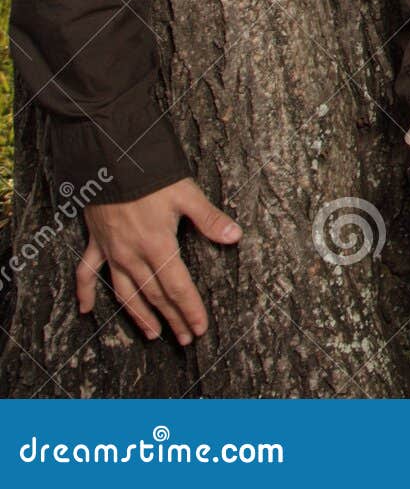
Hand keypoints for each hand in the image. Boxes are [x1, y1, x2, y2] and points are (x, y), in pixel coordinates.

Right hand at [77, 178, 242, 343]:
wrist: (110, 160)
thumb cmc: (151, 176)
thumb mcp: (186, 194)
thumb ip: (209, 218)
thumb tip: (235, 236)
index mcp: (158, 245)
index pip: (178, 286)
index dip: (189, 309)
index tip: (199, 328)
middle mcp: (133, 255)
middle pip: (155, 295)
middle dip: (172, 318)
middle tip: (185, 339)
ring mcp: (112, 251)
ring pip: (125, 292)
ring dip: (139, 315)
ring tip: (153, 334)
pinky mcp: (96, 243)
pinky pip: (87, 273)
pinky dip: (86, 293)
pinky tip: (86, 311)